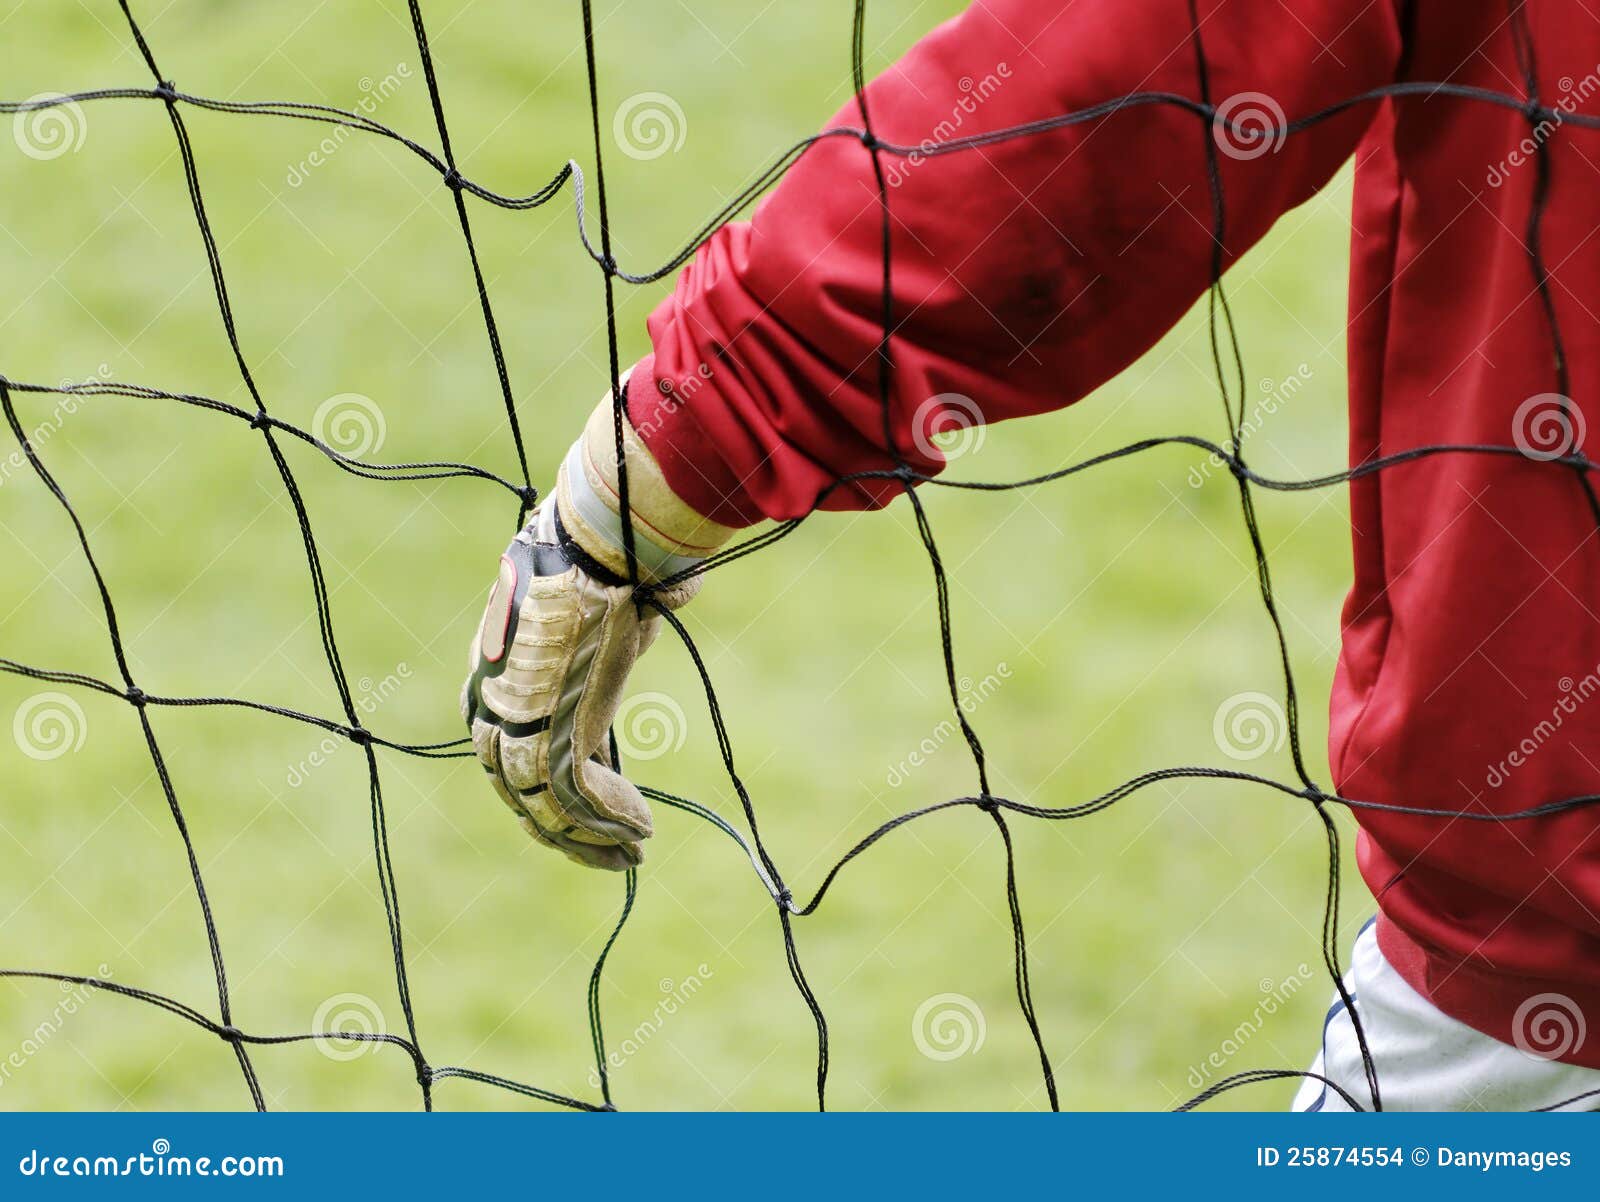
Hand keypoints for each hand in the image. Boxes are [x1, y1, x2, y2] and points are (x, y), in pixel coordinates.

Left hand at [461, 379, 735, 868]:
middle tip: (602, 850)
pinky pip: (575, 801)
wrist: (598, 541)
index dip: (535, 781)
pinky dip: (609, 824)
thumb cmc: (607, 548)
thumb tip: (677, 583)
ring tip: (629, 854)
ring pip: (542, 804)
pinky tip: (640, 835)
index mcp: (496, 667)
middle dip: (557, 825)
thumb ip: (624, 614)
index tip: (580, 801)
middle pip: (512, 784)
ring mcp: (518, 721)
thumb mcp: (606, 590)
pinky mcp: (550, 735)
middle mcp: (494, 700)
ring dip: (588, 838)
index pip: (501, 744)